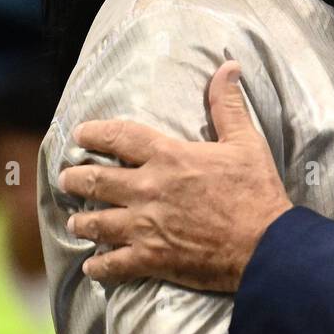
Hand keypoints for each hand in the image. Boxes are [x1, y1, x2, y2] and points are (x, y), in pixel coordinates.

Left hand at [59, 61, 291, 289]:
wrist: (266, 245)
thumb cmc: (257, 192)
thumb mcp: (246, 142)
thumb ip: (227, 105)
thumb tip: (228, 66)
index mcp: (169, 157)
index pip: (119, 137)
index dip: (94, 133)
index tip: (81, 134)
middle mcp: (148, 189)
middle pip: (96, 180)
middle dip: (76, 177)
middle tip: (68, 177)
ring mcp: (145, 226)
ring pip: (96, 223)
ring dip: (82, 221)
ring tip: (76, 220)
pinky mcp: (151, 259)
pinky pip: (112, 264)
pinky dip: (99, 266)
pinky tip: (93, 266)